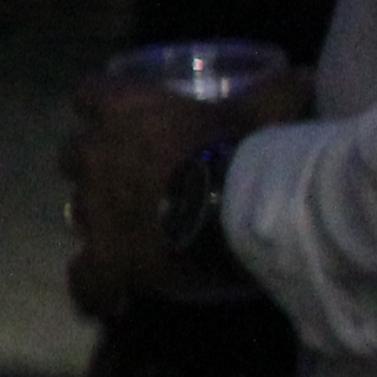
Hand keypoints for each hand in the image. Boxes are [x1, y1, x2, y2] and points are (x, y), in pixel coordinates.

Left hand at [63, 70, 313, 316]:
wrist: (238, 206)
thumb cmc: (244, 149)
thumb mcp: (262, 111)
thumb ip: (274, 92)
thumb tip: (303, 77)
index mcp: (124, 112)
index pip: (89, 94)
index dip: (101, 105)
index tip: (118, 115)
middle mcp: (95, 156)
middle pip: (73, 155)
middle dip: (95, 165)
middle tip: (132, 178)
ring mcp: (93, 209)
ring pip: (76, 211)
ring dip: (99, 218)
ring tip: (134, 233)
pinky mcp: (104, 258)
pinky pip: (86, 279)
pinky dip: (97, 288)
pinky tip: (114, 299)